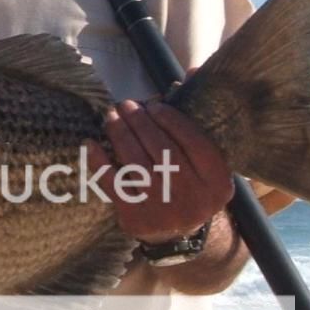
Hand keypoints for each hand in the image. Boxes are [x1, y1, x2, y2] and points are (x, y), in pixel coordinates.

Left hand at [87, 99, 233, 243]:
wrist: (180, 238)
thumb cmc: (191, 186)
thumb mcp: (206, 161)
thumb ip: (198, 119)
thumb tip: (189, 72)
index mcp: (217, 181)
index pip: (193, 141)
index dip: (171, 119)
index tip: (154, 104)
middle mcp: (193, 197)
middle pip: (162, 149)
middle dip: (140, 122)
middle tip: (127, 105)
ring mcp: (163, 209)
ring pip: (136, 162)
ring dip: (120, 134)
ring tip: (112, 116)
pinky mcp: (136, 218)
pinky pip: (113, 184)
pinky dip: (100, 162)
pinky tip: (92, 144)